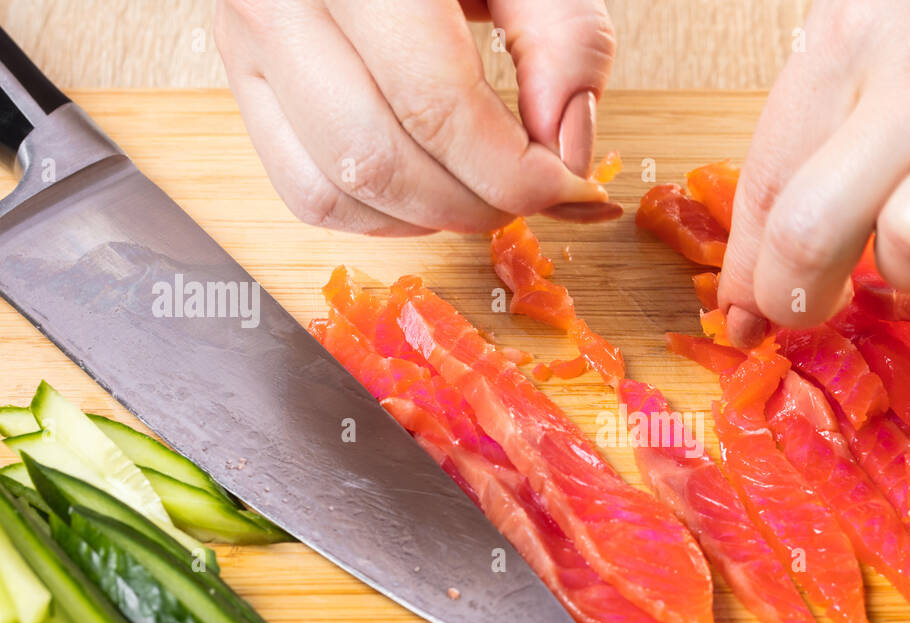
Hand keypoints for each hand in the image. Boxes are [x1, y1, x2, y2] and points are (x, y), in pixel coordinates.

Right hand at [215, 0, 617, 235]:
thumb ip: (565, 39)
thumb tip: (566, 151)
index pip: (435, 106)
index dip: (514, 173)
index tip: (570, 188)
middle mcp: (280, 1)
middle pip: (380, 161)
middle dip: (475, 203)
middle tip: (533, 192)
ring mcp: (246, 44)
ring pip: (335, 190)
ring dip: (429, 217)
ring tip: (484, 189)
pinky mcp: (243, 81)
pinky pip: (306, 193)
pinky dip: (380, 215)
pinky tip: (430, 187)